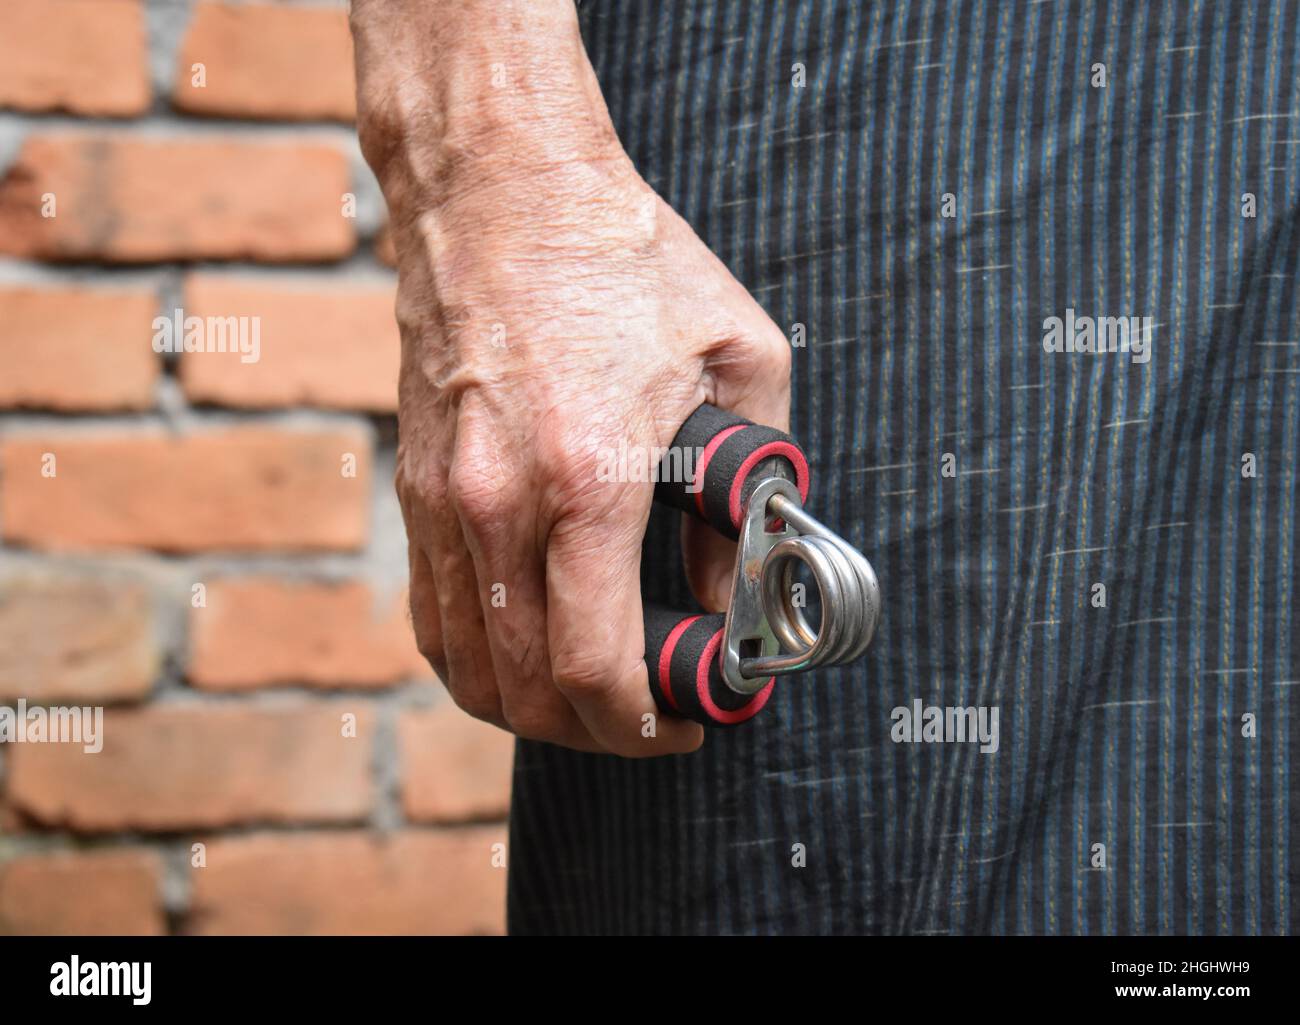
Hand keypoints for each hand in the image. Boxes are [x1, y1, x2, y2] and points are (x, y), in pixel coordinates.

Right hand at [352, 0, 790, 755]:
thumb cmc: (620, 258)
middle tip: (648, 718)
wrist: (498, 185)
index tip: (683, 724)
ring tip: (589, 698)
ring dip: (532, 709)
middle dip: (596, 731)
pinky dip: (478, 659)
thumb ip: (747, 488)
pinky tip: (523, 650)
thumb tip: (731, 584)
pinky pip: (432, 614)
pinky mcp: (415, 488)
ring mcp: (442, 501)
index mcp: (587, 478)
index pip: (595, 666)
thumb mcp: (737, 360)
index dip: (644, 726)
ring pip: (467, 667)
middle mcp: (498, 504)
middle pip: (526, 690)